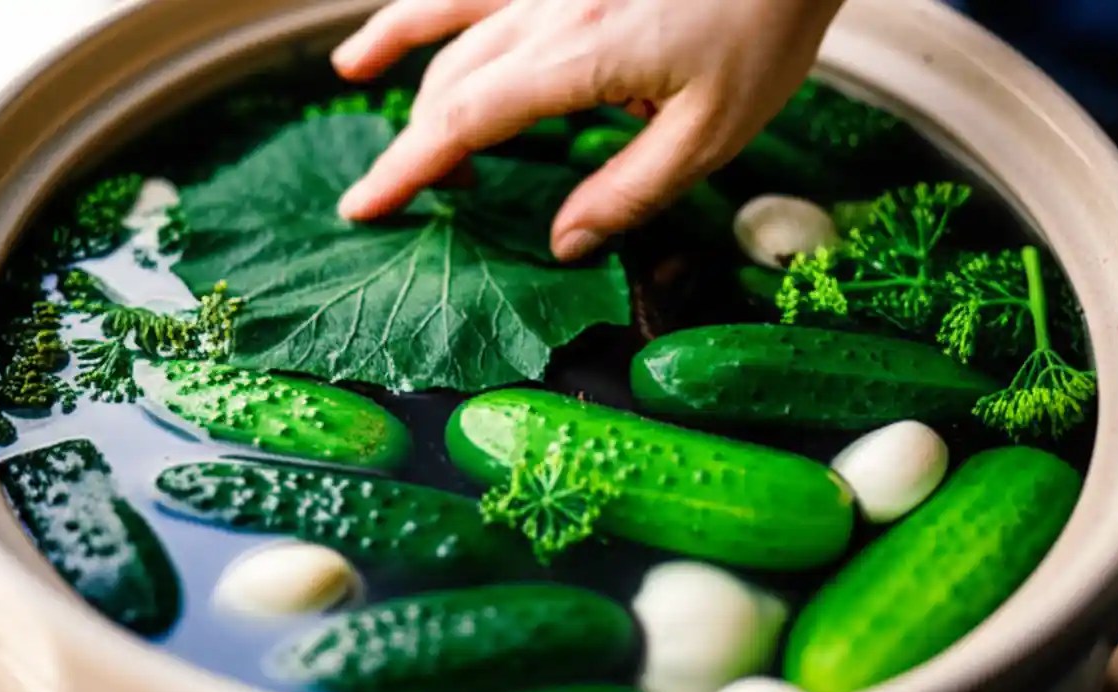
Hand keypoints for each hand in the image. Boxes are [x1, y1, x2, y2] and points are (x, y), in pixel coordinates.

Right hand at [332, 0, 845, 260]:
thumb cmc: (765, 26)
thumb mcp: (712, 131)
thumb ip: (630, 191)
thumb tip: (565, 243)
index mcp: (580, 55)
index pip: (466, 120)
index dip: (407, 167)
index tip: (364, 207)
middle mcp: (548, 7)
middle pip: (452, 80)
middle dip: (419, 143)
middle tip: (414, 198)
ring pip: (448, 16)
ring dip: (398, 52)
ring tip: (353, 75)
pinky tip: (410, 17)